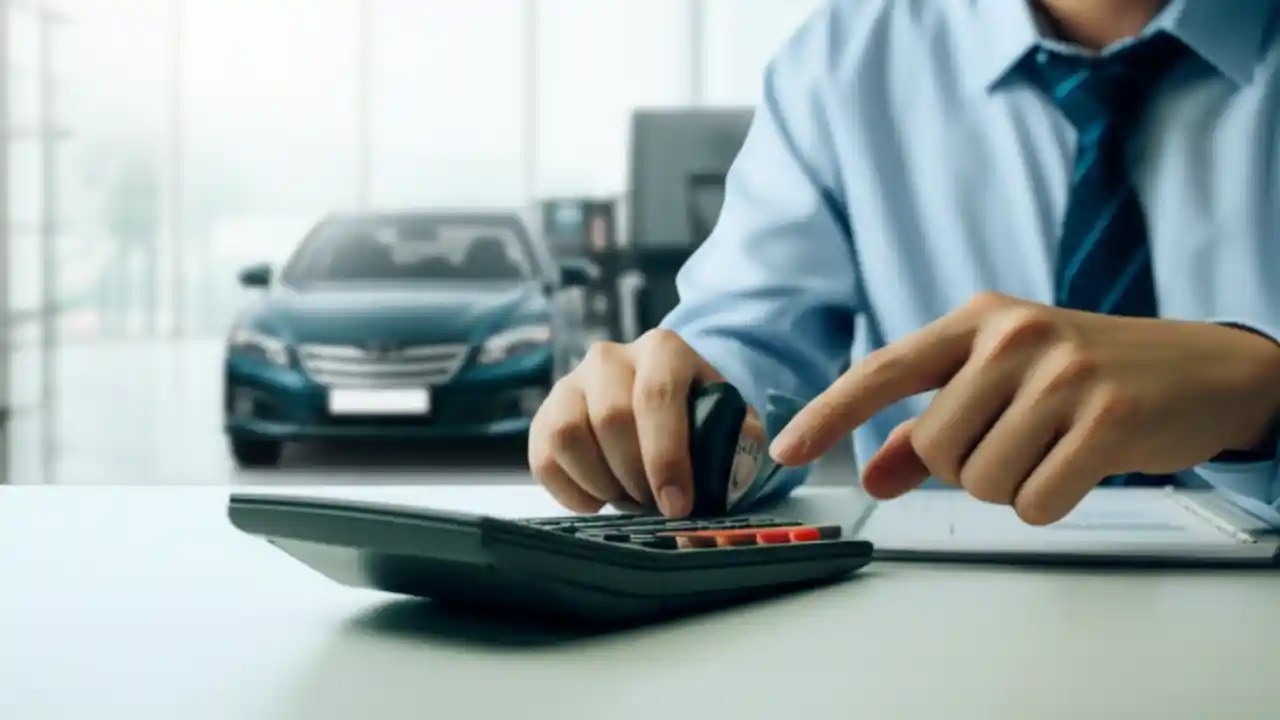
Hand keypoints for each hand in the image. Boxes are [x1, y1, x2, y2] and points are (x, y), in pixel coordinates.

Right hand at [529, 329, 761, 516]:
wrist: (657, 402)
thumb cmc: (695, 417)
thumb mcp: (726, 420)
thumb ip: (736, 442)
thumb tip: (734, 472)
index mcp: (663, 349)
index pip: (657, 397)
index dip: (666, 457)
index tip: (677, 505)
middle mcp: (610, 357)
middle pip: (610, 418)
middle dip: (635, 477)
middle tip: (655, 505)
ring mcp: (570, 383)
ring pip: (568, 436)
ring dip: (601, 484)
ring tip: (629, 499)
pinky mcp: (544, 415)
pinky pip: (543, 458)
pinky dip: (571, 492)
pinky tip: (599, 500)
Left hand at [770, 293, 1279, 524]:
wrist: (1199, 368)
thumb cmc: (1083, 374)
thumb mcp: (999, 382)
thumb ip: (926, 427)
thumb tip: (872, 474)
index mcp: (976, 319)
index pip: (884, 370)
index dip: (830, 414)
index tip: (789, 452)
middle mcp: (1013, 336)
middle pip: (933, 447)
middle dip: (962, 466)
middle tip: (1016, 439)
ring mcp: (1063, 373)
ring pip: (979, 480)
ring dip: (1009, 484)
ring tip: (1051, 446)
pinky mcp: (1109, 417)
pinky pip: (1036, 501)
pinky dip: (1049, 500)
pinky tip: (1080, 466)